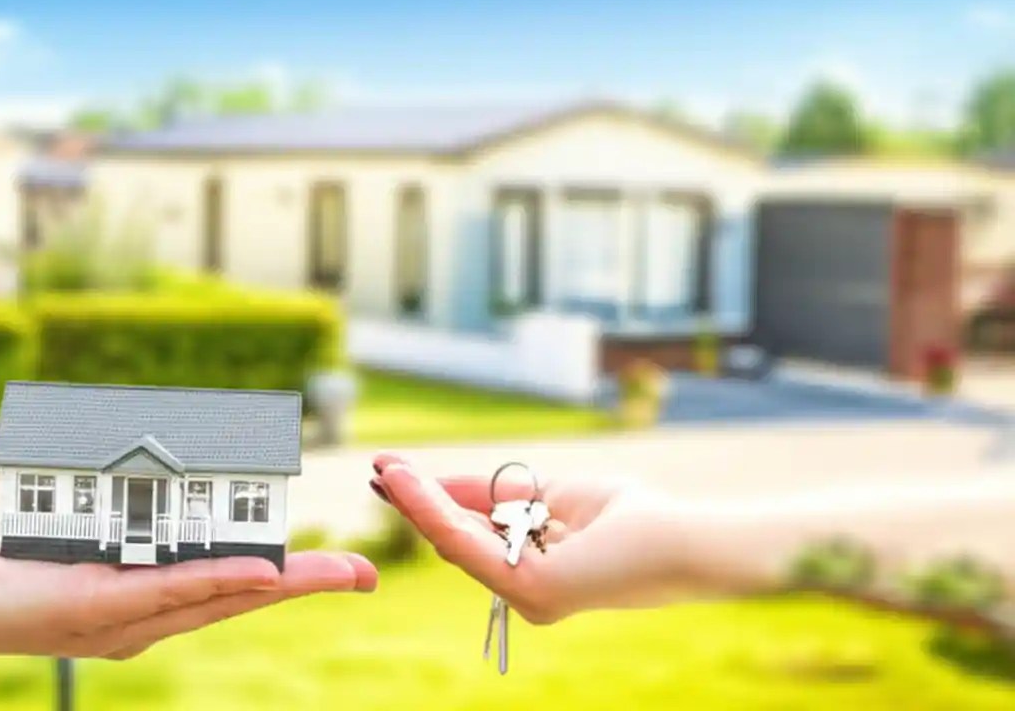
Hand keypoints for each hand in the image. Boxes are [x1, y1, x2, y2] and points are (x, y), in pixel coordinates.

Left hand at [0, 513, 376, 667]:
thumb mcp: (70, 521)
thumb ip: (117, 502)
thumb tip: (152, 458)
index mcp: (141, 599)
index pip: (225, 584)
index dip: (282, 575)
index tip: (333, 567)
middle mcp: (140, 619)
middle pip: (238, 596)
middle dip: (305, 586)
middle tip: (363, 576)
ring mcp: (121, 621)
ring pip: (218, 596)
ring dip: (281, 584)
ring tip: (337, 573)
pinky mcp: (94, 611)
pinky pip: (169, 592)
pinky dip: (220, 580)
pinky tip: (261, 573)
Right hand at [369, 453, 695, 623]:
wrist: (684, 539)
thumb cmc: (635, 519)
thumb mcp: (554, 494)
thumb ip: (502, 493)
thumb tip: (447, 485)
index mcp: (529, 571)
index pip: (471, 533)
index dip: (432, 501)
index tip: (396, 472)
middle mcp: (523, 589)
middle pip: (455, 538)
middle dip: (416, 501)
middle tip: (380, 469)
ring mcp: (526, 594)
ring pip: (455, 541)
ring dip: (418, 503)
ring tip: (388, 471)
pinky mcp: (532, 589)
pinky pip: (471, 545)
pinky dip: (437, 512)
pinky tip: (414, 486)